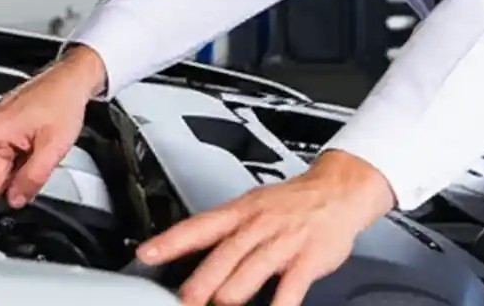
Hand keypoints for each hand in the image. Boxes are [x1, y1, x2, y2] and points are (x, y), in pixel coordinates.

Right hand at [0, 45, 106, 207]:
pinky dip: (22, 158)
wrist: (71, 80)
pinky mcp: (5, 130)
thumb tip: (15, 199)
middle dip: (15, 177)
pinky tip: (37, 144)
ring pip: (2, 170)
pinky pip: (8, 157)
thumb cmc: (62, 101)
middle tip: (38, 158)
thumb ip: (33, 176)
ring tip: (40, 146)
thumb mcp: (54, 145)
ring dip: (21, 167)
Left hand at [135, 150, 394, 305]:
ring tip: (218, 305)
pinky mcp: (308, 259)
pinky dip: (280, 304)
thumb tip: (188, 247)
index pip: (197, 226)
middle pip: (223, 254)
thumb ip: (222, 231)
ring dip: (231, 291)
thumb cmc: (290, 202)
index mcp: (238, 212)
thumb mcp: (250, 206)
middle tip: (183, 299)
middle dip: (200, 280)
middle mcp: (257, 225)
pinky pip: (291, 286)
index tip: (147, 254)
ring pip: (252, 268)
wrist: (337, 190)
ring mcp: (283, 242)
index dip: (170, 241)